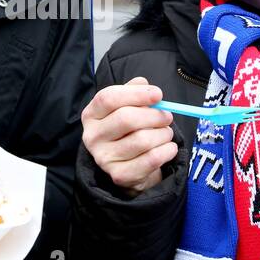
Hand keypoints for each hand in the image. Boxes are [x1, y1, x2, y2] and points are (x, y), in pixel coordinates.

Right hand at [81, 76, 177, 194]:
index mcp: (91, 115)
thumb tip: (144, 84)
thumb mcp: (126, 107)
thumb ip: (134, 91)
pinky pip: (151, 159)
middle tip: (167, 116)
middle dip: (154, 115)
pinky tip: (169, 148)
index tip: (158, 94)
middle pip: (126, 119)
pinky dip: (167, 151)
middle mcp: (92, 137)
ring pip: (142, 139)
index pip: (108, 98)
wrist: (128, 165)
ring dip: (163, 134)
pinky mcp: (119, 175)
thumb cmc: (128, 130)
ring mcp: (104, 158)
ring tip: (166, 133)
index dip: (136, 94)